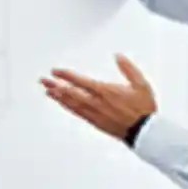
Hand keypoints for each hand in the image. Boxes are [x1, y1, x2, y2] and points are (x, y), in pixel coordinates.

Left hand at [42, 54, 157, 141]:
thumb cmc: (143, 108)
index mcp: (106, 91)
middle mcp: (97, 103)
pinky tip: (62, 103)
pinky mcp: (95, 122)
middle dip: (55, 85)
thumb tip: (118, 56)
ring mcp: (94, 114)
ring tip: (47, 91)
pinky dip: (67, 107)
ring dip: (58, 97)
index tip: (56, 71)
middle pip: (70, 93)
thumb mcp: (141, 84)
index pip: (80, 81)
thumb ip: (128, 69)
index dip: (66, 76)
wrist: (143, 131)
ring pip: (71, 104)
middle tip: (43, 80)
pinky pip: (77, 113)